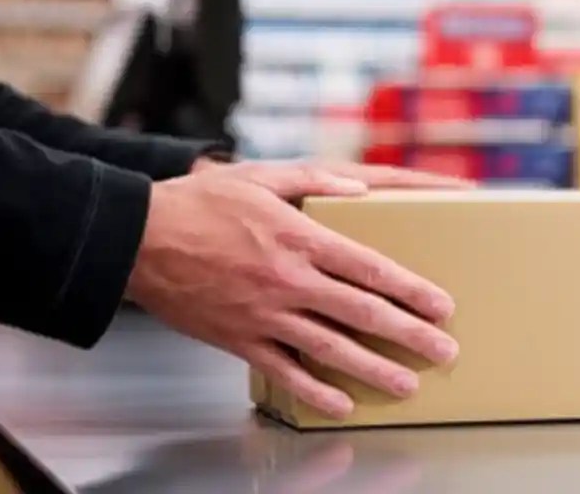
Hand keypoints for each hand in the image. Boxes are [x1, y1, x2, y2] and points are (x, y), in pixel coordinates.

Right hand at [127, 161, 470, 418]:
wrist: (136, 241)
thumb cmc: (201, 203)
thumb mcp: (262, 175)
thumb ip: (315, 180)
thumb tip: (362, 187)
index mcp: (299, 238)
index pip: (369, 269)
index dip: (411, 289)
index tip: (441, 305)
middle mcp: (288, 280)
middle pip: (361, 313)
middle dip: (409, 334)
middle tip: (444, 350)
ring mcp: (264, 315)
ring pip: (330, 348)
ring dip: (373, 369)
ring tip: (408, 385)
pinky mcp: (239, 340)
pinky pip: (284, 371)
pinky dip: (314, 390)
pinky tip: (342, 403)